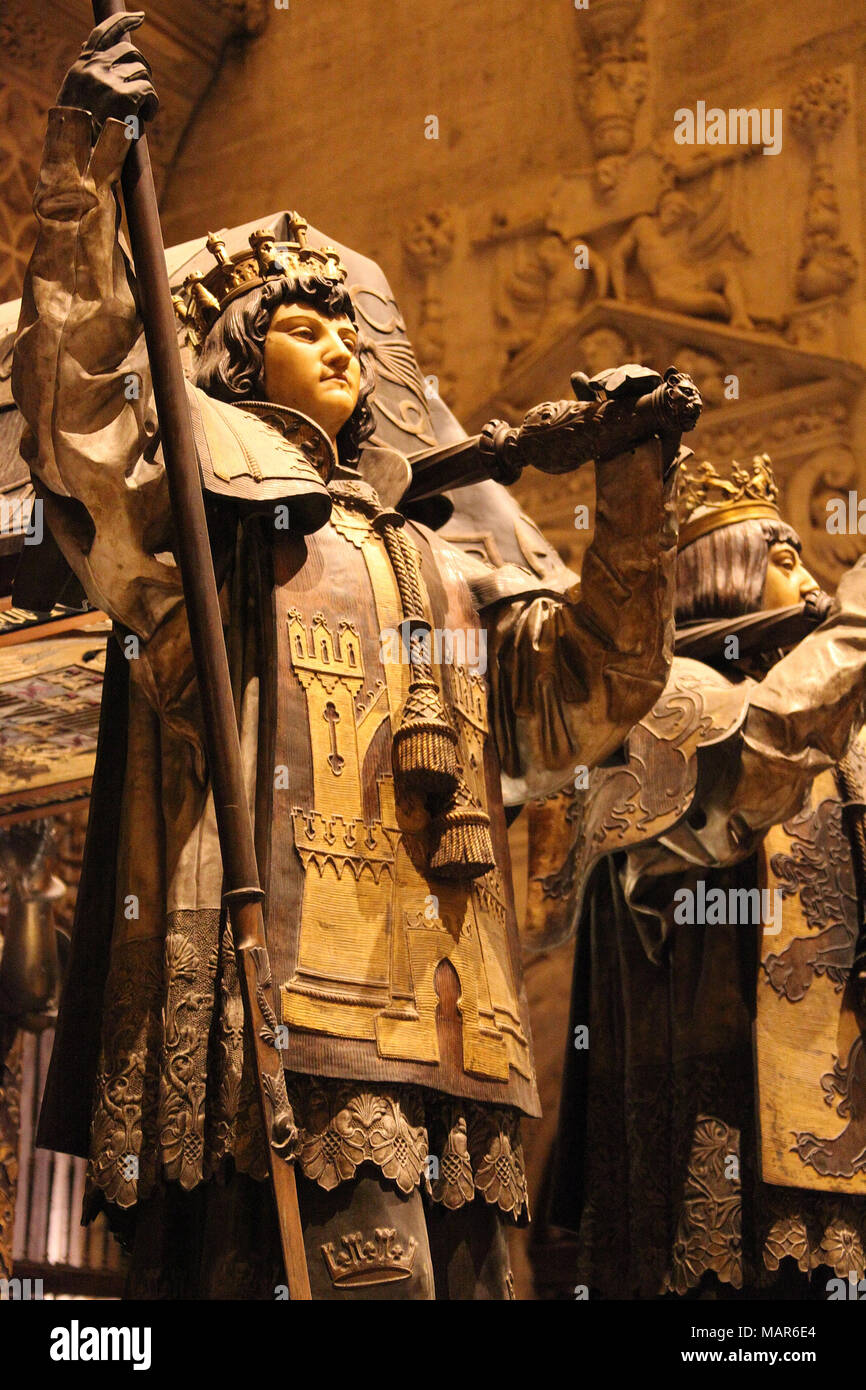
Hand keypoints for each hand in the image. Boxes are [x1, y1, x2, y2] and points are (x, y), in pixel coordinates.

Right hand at [56, 12, 158, 129]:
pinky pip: (149, 91)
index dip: (123, 22)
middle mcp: (94, 68)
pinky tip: (146, 118)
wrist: (79, 157)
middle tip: (145, 87)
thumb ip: (84, 72)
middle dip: (143, 66)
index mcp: (82, 67)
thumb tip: (87, 45)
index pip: (103, 32)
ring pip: (142, 72)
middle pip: (130, 51)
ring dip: (147, 91)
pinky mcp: (125, 97)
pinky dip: (152, 105)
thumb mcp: (74, 95)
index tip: (139, 16)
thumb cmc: (80, 133)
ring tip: (141, 111)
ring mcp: (109, 81)